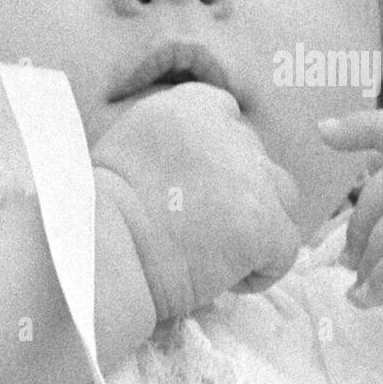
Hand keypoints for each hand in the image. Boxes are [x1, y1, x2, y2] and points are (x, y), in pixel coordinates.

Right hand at [92, 82, 302, 323]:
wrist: (97, 252)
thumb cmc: (98, 213)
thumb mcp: (132, 143)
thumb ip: (179, 141)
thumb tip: (209, 170)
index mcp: (192, 103)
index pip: (229, 118)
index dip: (218, 161)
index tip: (190, 192)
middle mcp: (230, 130)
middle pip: (258, 161)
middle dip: (238, 195)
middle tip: (197, 231)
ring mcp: (252, 177)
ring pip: (282, 199)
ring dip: (256, 226)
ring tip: (214, 255)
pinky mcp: (265, 224)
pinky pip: (285, 249)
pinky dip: (262, 269)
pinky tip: (224, 280)